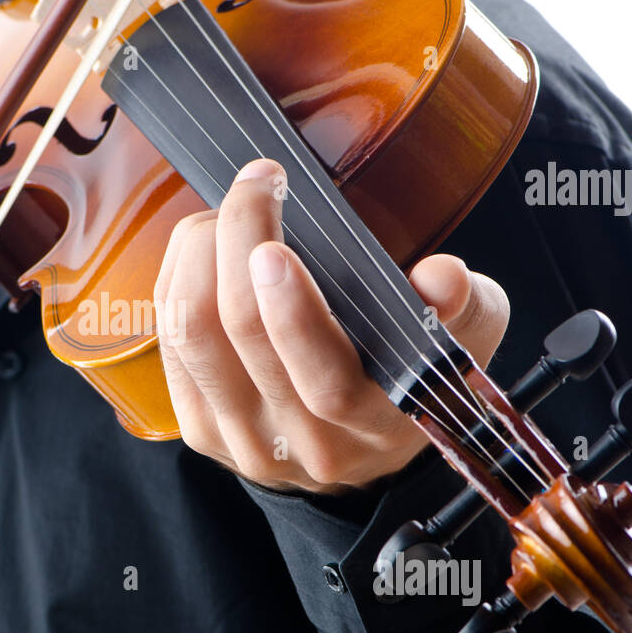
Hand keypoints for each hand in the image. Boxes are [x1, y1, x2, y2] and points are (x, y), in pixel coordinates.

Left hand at [154, 159, 509, 494]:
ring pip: (192, 336)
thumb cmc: (411, 373)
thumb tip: (442, 278)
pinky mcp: (201, 428)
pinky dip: (177, 280)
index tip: (274, 245)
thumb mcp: (461, 340)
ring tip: (225, 215)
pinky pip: (170, 343)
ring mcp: (243, 441)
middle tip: (256, 185)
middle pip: (241, 339)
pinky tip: (202, 247)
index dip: (292, 312)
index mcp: (373, 426)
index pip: (324, 382)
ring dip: (198, 256)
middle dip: (237, 243)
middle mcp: (302, 444)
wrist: (361, 447)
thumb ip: (461, 307)